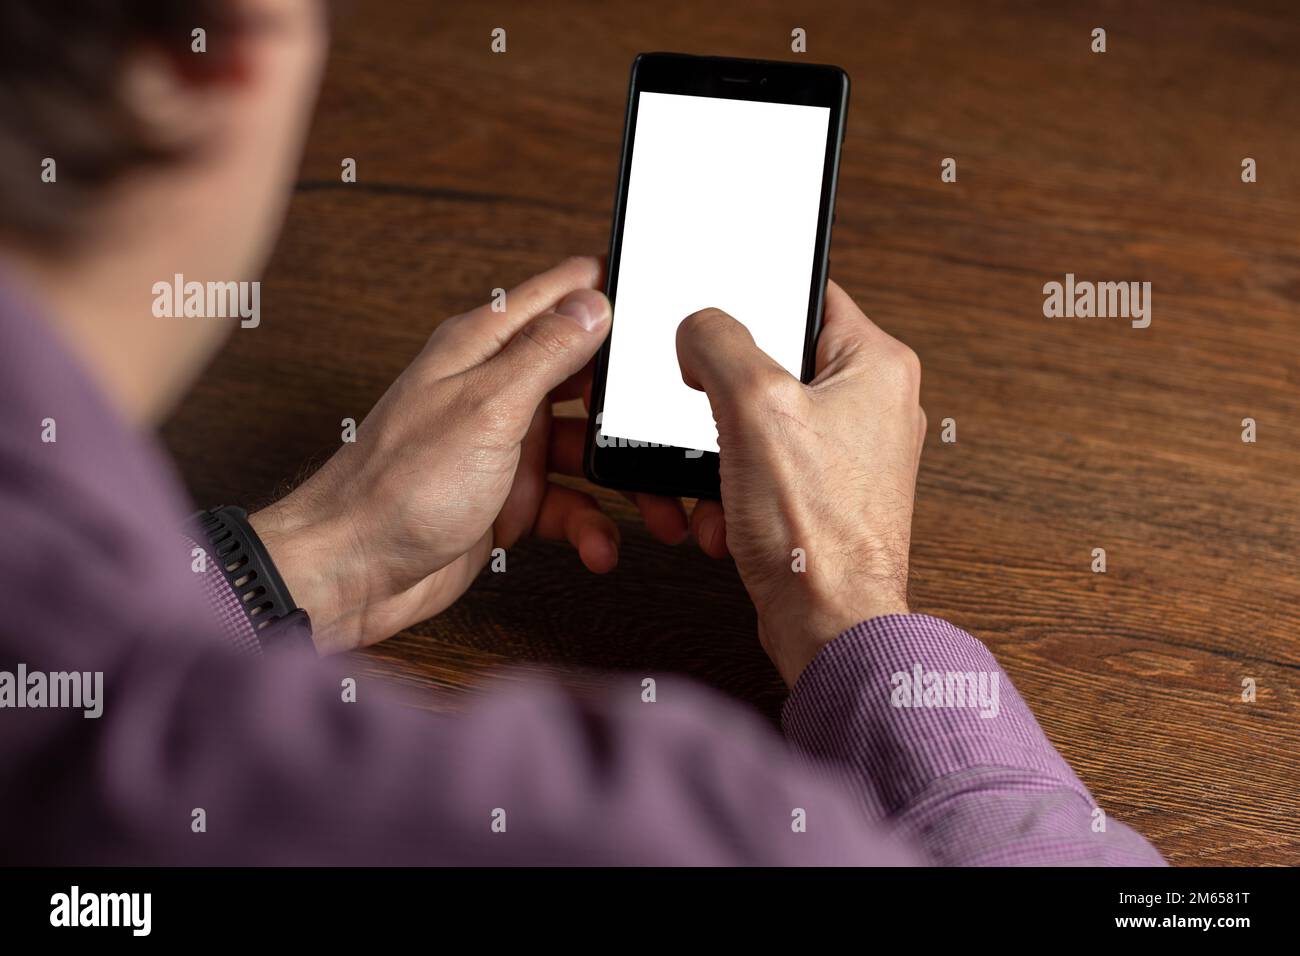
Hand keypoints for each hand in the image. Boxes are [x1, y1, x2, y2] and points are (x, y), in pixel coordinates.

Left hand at [251, 256, 684, 653]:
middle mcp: (494, 390)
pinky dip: (588, 524)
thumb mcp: (487, 408)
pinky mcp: (507, 497)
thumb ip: (544, 353)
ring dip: (620, 481)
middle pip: (585, 379)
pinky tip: (598, 545)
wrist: (352, 573)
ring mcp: (502, 445)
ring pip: (584, 448)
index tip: (660, 306)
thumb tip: (592, 303)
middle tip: (670, 428)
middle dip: (629, 407)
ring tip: (653, 508)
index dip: (608, 293)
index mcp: (482, 349)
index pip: (556, 297)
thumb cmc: (396, 488)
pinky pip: (566, 502)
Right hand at [675, 281, 925, 686]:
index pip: (808, 292)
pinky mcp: (824, 498)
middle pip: (772, 365)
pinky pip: (761, 472)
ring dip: (718, 453)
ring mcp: (850, 455)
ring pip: (758, 424)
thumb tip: (698, 328)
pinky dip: (732, 492)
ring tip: (716, 478)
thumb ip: (719, 342)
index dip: (751, 299)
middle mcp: (873, 405)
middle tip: (702, 412)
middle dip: (722, 399)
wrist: (829, 628)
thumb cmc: (815, 532)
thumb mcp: (755, 407)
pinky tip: (724, 518)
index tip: (711, 320)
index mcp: (877, 365)